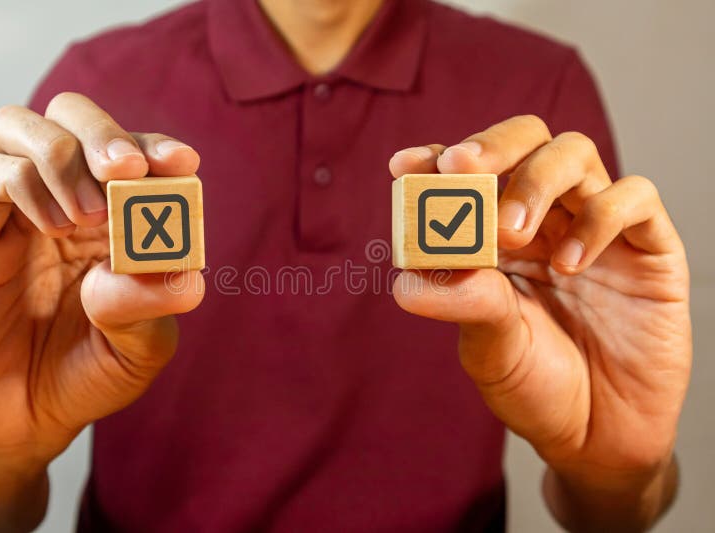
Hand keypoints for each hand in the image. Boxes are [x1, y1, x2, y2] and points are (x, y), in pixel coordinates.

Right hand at [0, 92, 203, 467]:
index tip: (181, 161)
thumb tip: (182, 272)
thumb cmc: (90, 376)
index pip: (135, 155)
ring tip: (88, 214)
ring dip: (61, 155)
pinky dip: (24, 184)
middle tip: (126, 169)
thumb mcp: (140, 351)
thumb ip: (154, 307)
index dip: (157, 146)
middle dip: (104, 132)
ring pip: (19, 128)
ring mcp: (20, 214)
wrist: (25, 421)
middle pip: (73, 119)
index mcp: (120, 220)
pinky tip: (53, 226)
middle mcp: (69, 204)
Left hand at [389, 116, 690, 524]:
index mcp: (498, 235)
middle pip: (527, 141)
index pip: (471, 175)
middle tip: (461, 168)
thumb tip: (407, 282)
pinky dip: (600, 217)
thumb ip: (464, 304)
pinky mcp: (648, 248)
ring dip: (536, 181)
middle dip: (491, 146)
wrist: (598, 436)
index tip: (404, 166)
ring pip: (575, 154)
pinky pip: (634, 199)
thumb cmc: (536, 386)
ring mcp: (596, 228)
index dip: (437, 160)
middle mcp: (547, 219)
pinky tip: (570, 265)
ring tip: (511, 234)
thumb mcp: (490, 348)